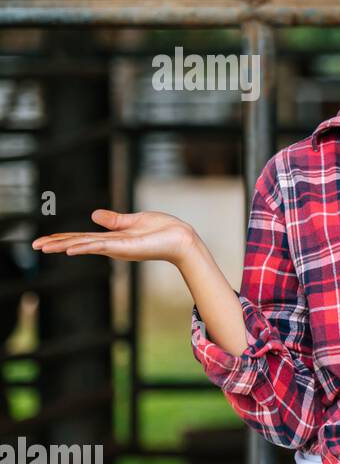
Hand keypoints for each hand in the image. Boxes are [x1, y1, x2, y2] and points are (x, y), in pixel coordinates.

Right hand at [31, 209, 199, 266]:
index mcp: (112, 238)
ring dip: (64, 246)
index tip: (43, 241)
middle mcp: (111, 245)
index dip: (62, 239)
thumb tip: (93, 214)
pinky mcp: (126, 247)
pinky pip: (102, 246)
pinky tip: (70, 249)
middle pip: (78, 243)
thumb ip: (114, 219)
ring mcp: (117, 247)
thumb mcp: (134, 220)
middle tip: (34, 246)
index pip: (82, 238)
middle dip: (56, 244)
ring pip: (85, 245)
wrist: (182, 238)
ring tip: (43, 247)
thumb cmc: (163, 230)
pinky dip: (86, 247)